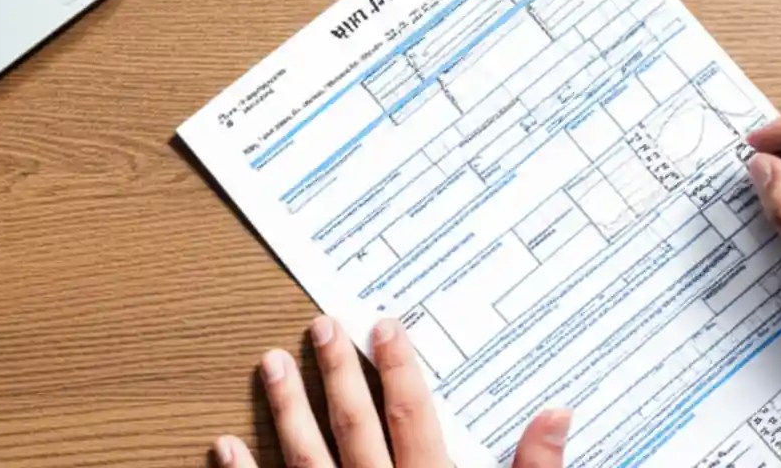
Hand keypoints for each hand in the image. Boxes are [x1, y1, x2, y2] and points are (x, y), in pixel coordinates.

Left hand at [213, 316, 570, 467]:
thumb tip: (556, 414)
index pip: (413, 417)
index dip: (399, 368)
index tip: (383, 326)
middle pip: (354, 428)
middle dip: (337, 373)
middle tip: (319, 327)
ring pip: (304, 461)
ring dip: (285, 411)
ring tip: (269, 366)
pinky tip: (224, 448)